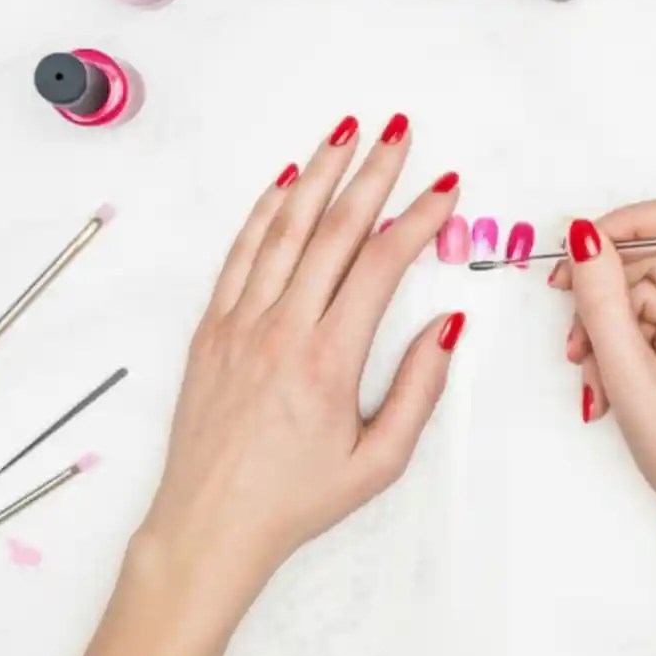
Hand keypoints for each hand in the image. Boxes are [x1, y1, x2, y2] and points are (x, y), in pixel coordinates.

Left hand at [83, 114, 465, 655]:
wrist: (209, 524)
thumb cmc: (295, 500)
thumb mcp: (379, 462)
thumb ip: (419, 389)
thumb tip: (446, 326)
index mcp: (328, 361)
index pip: (382, 265)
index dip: (419, 218)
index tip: (445, 186)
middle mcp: (282, 329)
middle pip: (335, 229)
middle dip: (372, 172)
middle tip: (398, 131)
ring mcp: (240, 323)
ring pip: (284, 229)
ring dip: (318, 175)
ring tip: (345, 133)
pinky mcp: (211, 328)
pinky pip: (240, 254)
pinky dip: (264, 211)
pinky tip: (286, 182)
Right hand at [552, 195, 655, 655]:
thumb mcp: (633, 377)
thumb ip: (602, 301)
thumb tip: (583, 236)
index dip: (636, 219)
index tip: (586, 244)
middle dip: (610, 288)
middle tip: (570, 324)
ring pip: (653, 290)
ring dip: (610, 324)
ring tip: (589, 370)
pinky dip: (626, 343)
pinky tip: (607, 379)